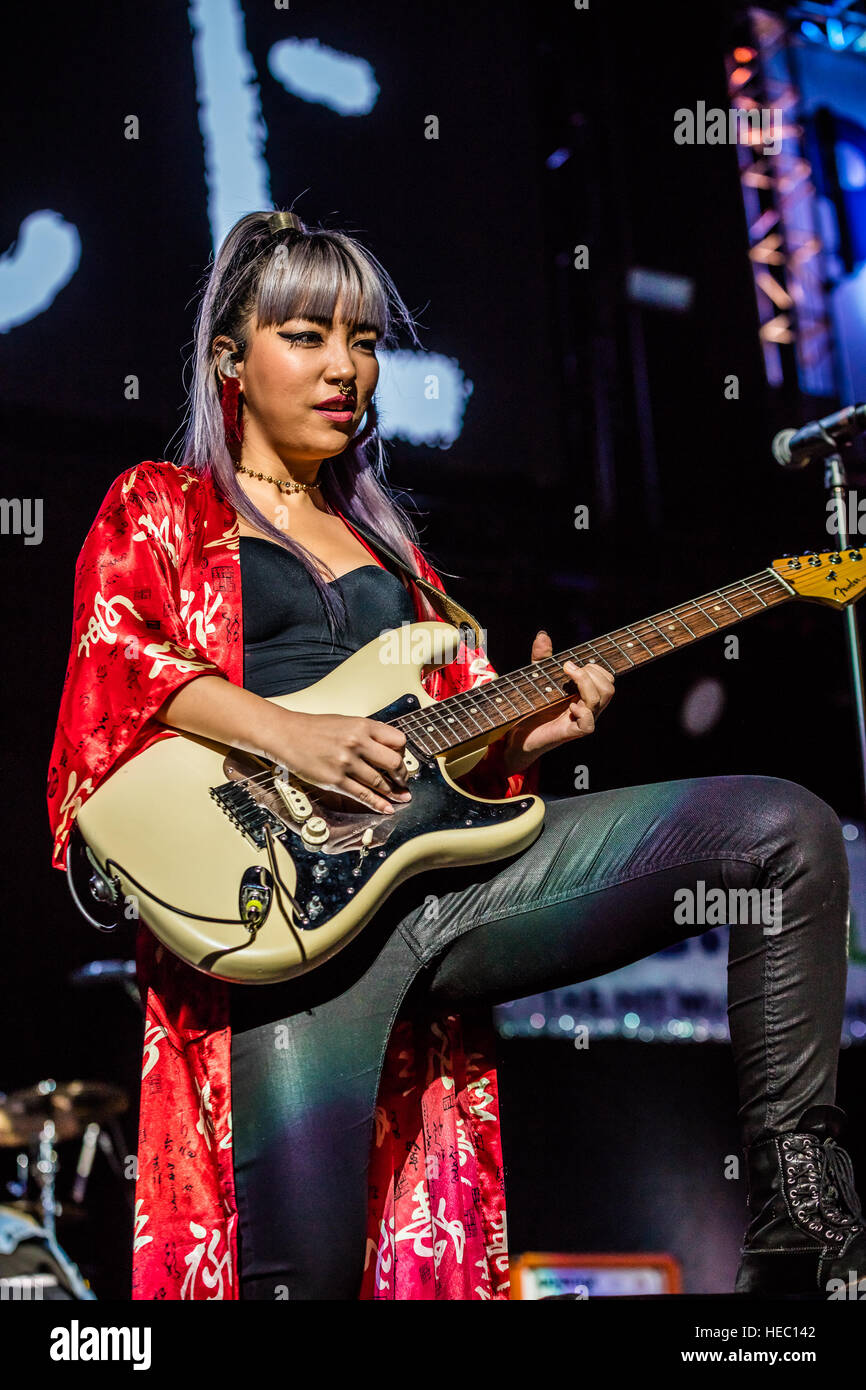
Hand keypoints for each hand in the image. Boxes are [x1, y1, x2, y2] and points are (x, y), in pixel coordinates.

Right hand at [273, 711, 412, 813]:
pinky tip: (386, 808)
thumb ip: (367, 734)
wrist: (286, 734)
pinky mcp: (335, 780)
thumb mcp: (345, 722)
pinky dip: (378, 804)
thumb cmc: (313, 728)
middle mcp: (357, 743)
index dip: (403, 753)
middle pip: (394, 762)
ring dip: (392, 792)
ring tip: (398, 796)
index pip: (398, 741)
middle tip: (403, 781)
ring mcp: (346, 762)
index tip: (401, 760)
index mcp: (362, 726)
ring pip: (379, 782)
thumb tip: (386, 751)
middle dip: (402, 775)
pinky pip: (362, 795)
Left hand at [502, 630, 614, 774]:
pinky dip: (582, 711)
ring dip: (586, 683)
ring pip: (601, 699)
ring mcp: (582, 721)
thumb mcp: (537, 677)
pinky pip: (589, 724)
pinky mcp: (571, 733)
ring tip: (567, 678)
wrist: (518, 735)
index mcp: (586, 695)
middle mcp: (589, 708)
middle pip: (609, 687)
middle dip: (591, 672)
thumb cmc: (531, 708)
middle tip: (568, 670)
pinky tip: (569, 705)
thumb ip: (542, 658)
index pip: (607, 679)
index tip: (572, 664)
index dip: (596, 668)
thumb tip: (543, 635)